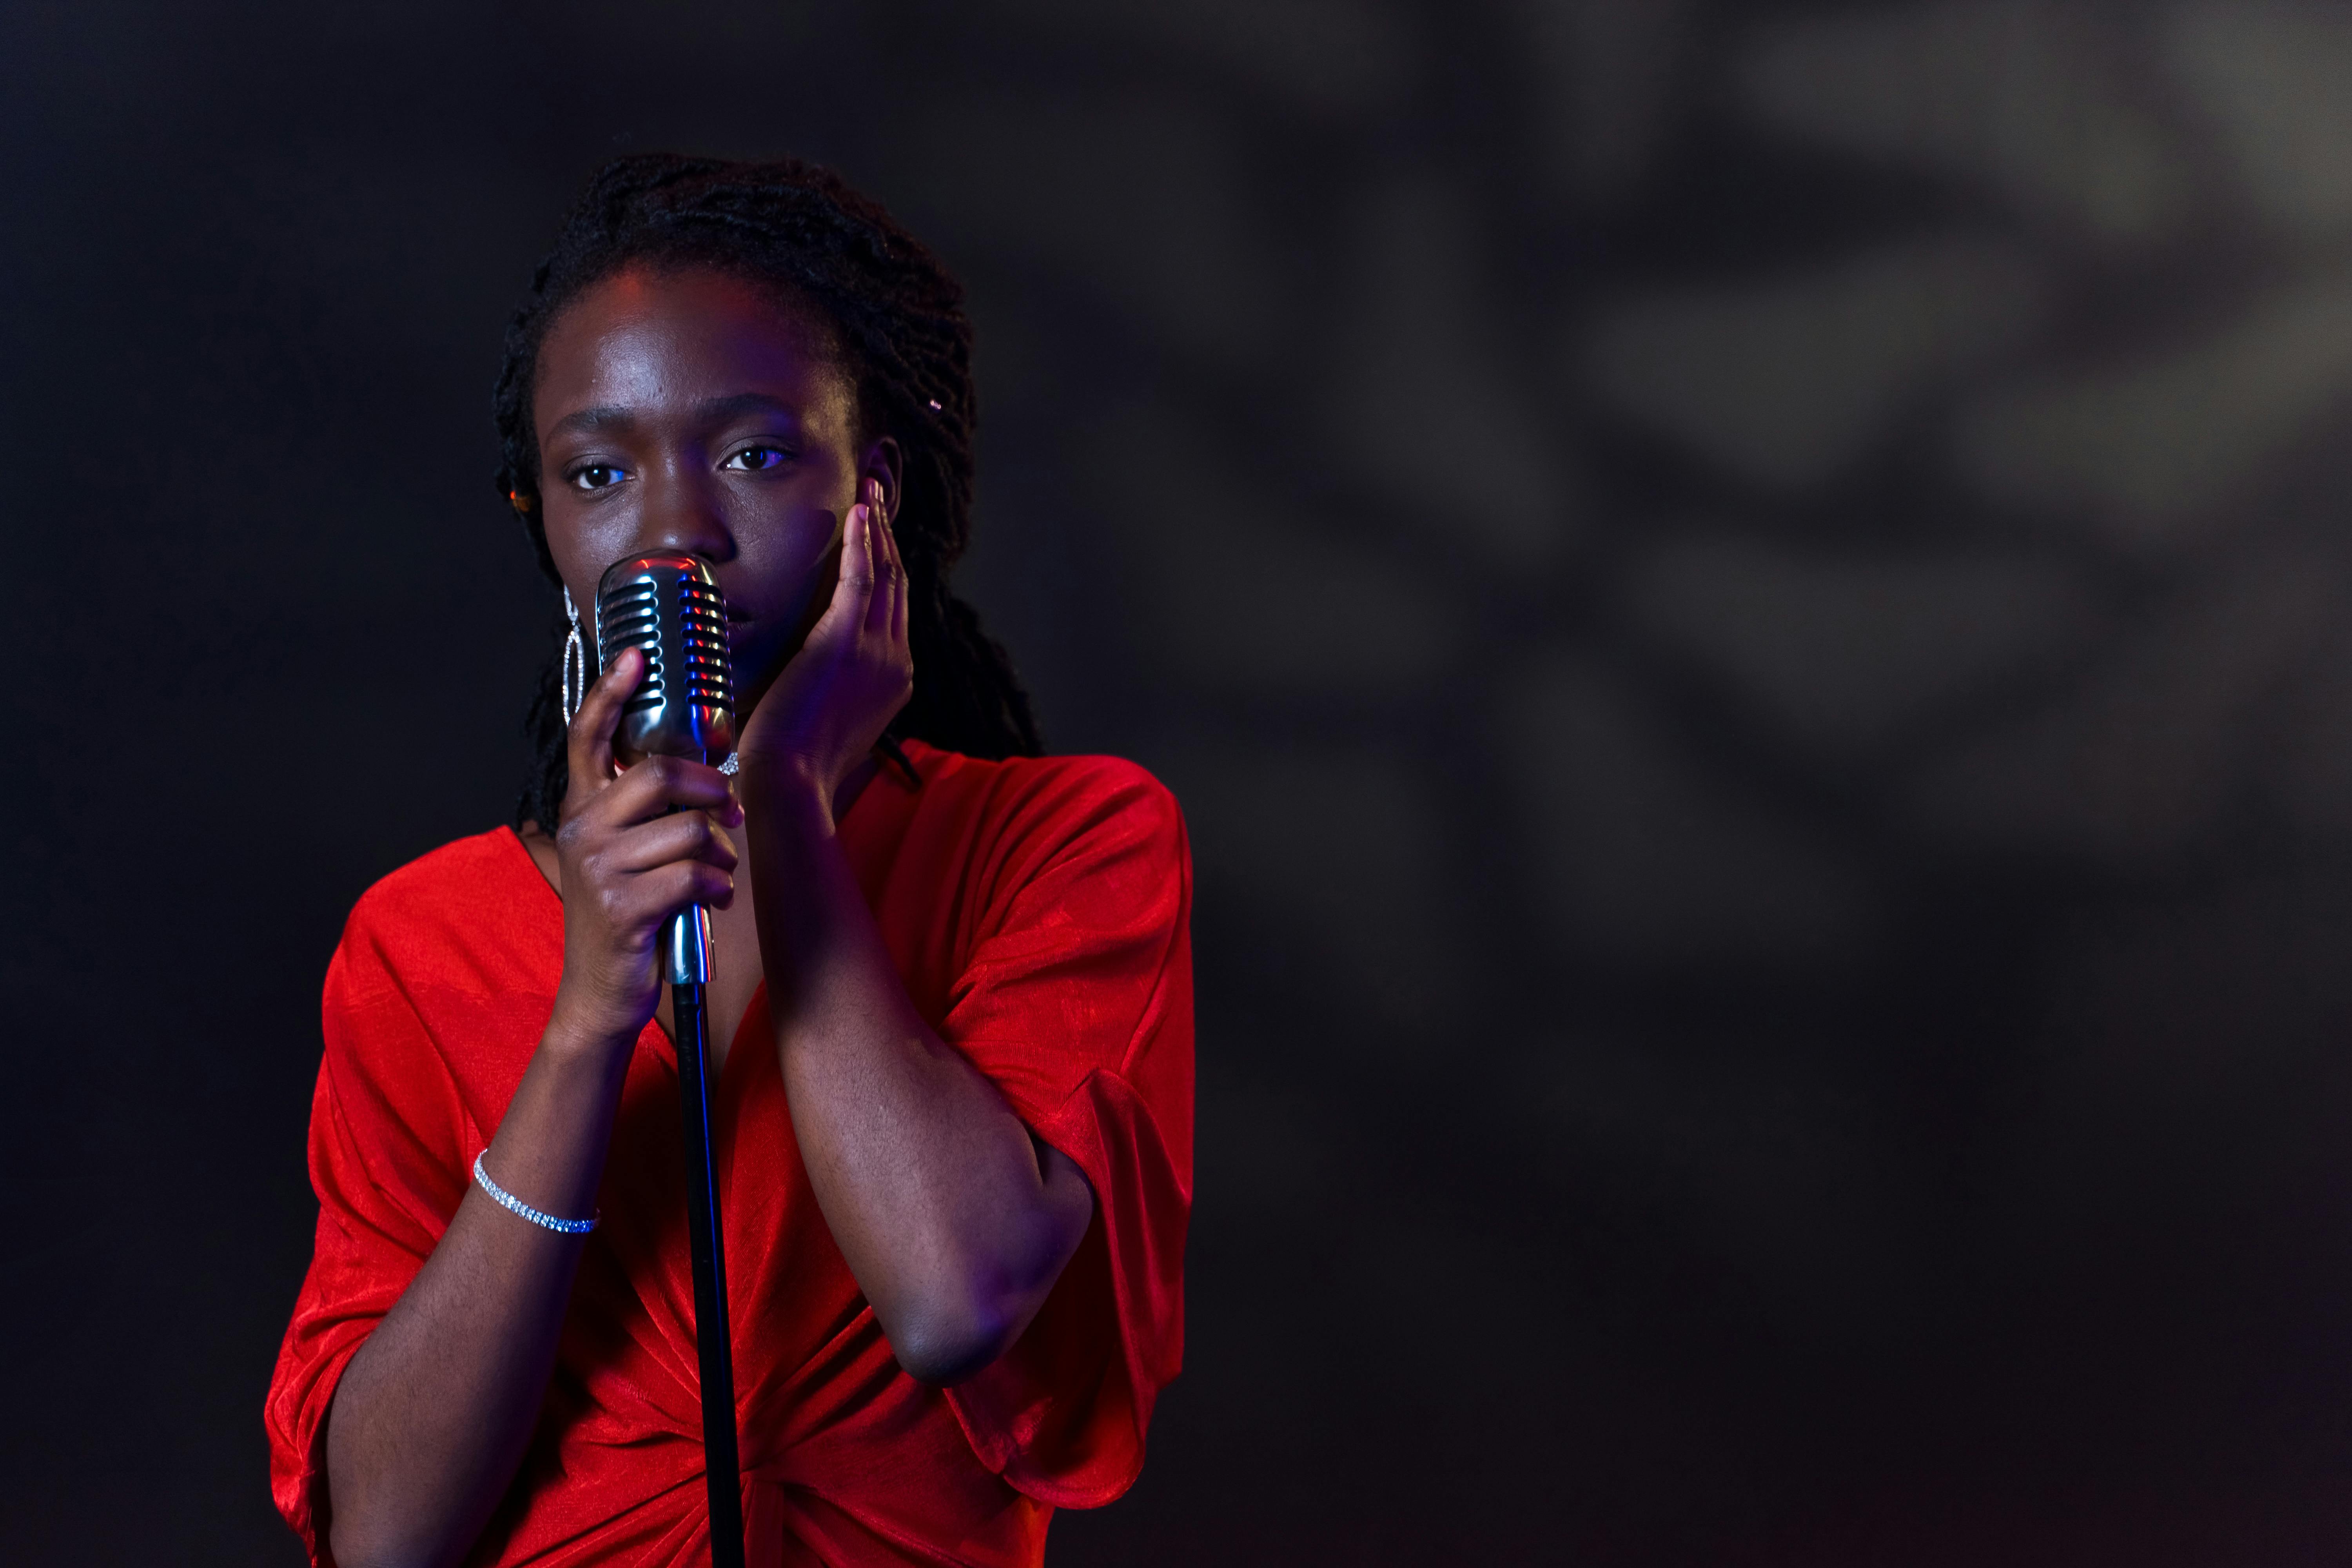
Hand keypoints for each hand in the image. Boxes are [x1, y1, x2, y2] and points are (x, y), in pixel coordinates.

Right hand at [546, 647, 743, 1052]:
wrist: (601, 992)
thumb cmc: (629, 914)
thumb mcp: (628, 854)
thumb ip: (651, 813)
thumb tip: (708, 773)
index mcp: (583, 810)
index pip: (588, 738)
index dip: (610, 693)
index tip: (634, 654)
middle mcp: (584, 830)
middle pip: (659, 774)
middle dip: (711, 790)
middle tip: (730, 810)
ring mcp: (599, 868)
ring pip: (690, 830)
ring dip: (722, 854)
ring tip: (717, 874)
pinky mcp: (624, 905)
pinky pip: (695, 875)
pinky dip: (718, 888)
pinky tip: (713, 901)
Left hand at [733, 479, 913, 809]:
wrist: (790, 779)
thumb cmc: (796, 762)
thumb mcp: (828, 724)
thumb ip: (833, 693)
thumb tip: (812, 678)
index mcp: (894, 682)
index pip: (895, 613)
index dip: (889, 570)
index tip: (879, 539)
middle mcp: (896, 661)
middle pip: (897, 586)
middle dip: (889, 540)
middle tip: (879, 499)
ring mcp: (876, 651)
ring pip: (885, 575)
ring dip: (879, 529)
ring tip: (871, 491)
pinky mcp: (846, 641)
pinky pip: (861, 579)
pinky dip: (864, 542)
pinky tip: (860, 513)